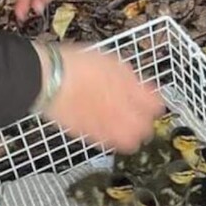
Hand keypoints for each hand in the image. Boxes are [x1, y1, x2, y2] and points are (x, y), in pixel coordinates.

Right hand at [35, 43, 164, 153]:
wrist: (49, 78)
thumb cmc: (76, 65)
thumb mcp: (111, 63)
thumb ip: (131, 80)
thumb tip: (147, 92)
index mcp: (130, 91)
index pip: (155, 106)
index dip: (154, 105)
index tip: (152, 104)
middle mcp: (120, 110)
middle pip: (145, 128)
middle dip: (145, 125)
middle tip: (141, 120)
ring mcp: (104, 124)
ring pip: (128, 141)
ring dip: (129, 135)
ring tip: (124, 129)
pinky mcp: (87, 133)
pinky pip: (106, 142)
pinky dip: (109, 138)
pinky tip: (104, 128)